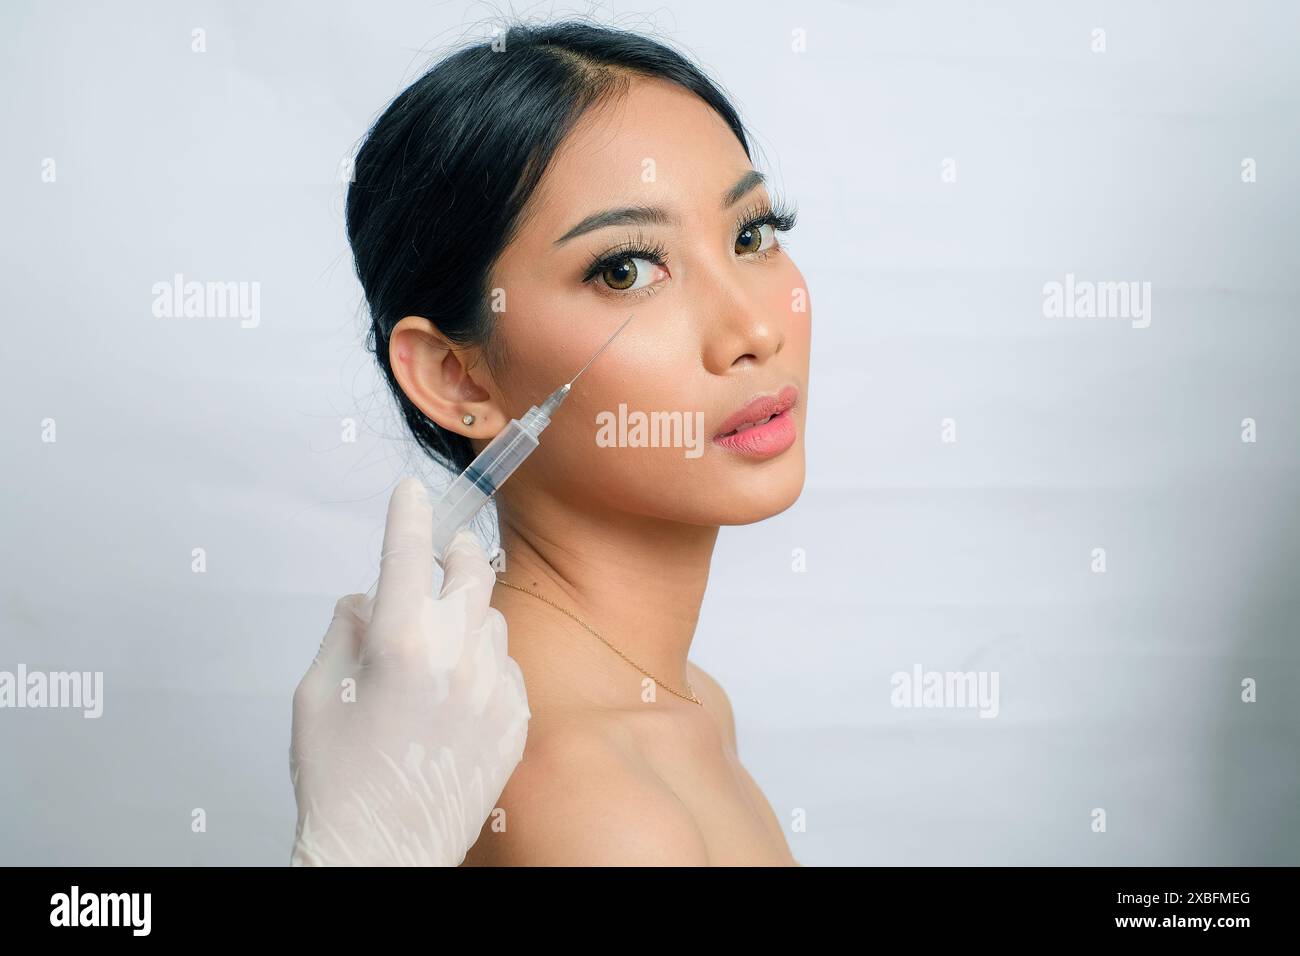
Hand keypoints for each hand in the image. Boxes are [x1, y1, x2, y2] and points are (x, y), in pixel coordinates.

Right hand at [289, 477, 529, 865]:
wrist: (385, 851)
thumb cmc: (341, 782)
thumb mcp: (314, 696)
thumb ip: (343, 632)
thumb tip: (366, 599)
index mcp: (399, 644)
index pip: (408, 553)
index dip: (409, 514)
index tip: (412, 493)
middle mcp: (455, 657)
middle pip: (471, 571)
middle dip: (453, 553)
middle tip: (441, 554)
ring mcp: (493, 688)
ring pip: (493, 620)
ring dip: (468, 615)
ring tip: (437, 647)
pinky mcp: (515, 719)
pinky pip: (507, 667)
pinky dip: (484, 663)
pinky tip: (457, 692)